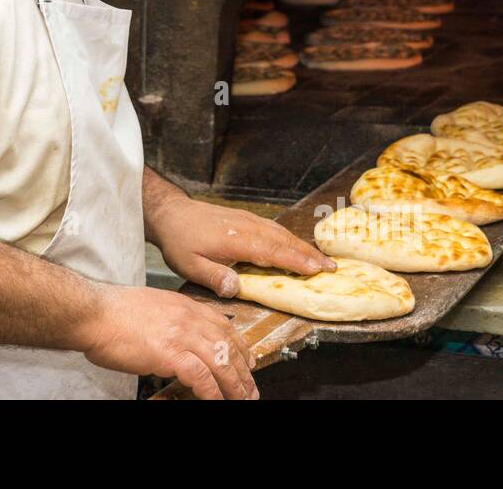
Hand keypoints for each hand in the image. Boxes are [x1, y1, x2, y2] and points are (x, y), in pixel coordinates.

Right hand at [75, 285, 257, 399]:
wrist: (94, 312)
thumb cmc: (113, 312)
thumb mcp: (151, 307)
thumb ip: (171, 319)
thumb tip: (178, 338)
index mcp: (184, 306)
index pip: (223, 325)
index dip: (239, 345)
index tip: (248, 359)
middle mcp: (188, 318)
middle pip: (228, 345)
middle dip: (243, 370)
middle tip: (251, 388)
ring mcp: (181, 335)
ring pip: (221, 362)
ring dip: (235, 384)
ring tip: (242, 399)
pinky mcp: (170, 353)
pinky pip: (201, 377)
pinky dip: (212, 392)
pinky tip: (216, 401)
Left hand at [151, 198, 335, 297]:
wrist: (171, 214)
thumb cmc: (180, 241)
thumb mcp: (190, 265)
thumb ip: (214, 277)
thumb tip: (235, 288)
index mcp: (236, 240)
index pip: (273, 252)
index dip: (296, 261)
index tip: (317, 270)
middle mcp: (247, 227)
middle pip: (284, 240)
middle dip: (309, 254)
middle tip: (332, 268)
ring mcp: (248, 220)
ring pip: (281, 232)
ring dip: (302, 246)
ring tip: (321, 260)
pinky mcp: (246, 218)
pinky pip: (273, 228)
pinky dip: (289, 237)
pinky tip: (296, 246)